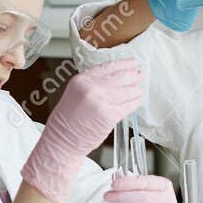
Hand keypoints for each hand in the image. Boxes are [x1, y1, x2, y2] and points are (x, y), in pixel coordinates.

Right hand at [21, 60, 144, 202]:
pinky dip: (135, 103)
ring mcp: (101, 101)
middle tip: (141, 74)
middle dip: (134, 75)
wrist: (62, 140)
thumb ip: (93, 84)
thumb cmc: (68, 120)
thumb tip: (115, 79)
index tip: (133, 63)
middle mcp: (91, 87)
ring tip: (139, 90)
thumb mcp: (76, 93)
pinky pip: (128, 106)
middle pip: (120, 77)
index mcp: (82, 79)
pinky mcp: (109, 115)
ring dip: (136, 90)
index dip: (124, 64)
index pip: (108, 66)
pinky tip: (137, 101)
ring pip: (127, 91)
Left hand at [105, 173, 177, 202]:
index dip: (128, 183)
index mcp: (163, 186)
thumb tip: (117, 175)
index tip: (114, 184)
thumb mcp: (138, 192)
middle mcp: (168, 200)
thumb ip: (129, 185)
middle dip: (124, 197)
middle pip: (146, 197)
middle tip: (108, 197)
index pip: (146, 182)